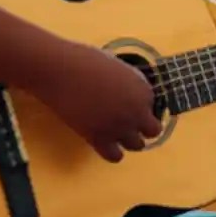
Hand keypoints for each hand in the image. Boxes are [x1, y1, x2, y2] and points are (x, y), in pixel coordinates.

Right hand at [30, 45, 162, 162]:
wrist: (62, 70)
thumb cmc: (87, 60)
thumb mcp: (119, 68)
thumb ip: (130, 85)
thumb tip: (129, 95)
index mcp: (144, 90)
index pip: (153, 106)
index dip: (141, 105)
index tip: (128, 102)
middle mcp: (137, 112)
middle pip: (153, 130)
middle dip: (143, 127)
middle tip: (127, 121)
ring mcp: (119, 128)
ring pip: (137, 145)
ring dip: (129, 140)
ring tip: (116, 132)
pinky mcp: (99, 139)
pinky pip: (115, 156)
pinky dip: (112, 152)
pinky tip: (104, 142)